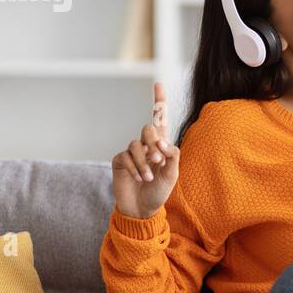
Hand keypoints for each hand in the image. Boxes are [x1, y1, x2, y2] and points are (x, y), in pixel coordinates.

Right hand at [111, 81, 179, 219]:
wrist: (142, 209)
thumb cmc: (159, 191)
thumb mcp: (172, 174)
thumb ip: (172, 155)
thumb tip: (164, 142)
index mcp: (161, 145)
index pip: (160, 120)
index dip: (159, 101)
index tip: (158, 84)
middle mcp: (146, 145)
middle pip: (148, 129)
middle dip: (154, 144)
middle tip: (158, 161)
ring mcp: (132, 152)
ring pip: (137, 145)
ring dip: (144, 162)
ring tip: (149, 177)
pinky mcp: (119, 160)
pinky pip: (126, 156)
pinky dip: (134, 168)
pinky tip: (138, 179)